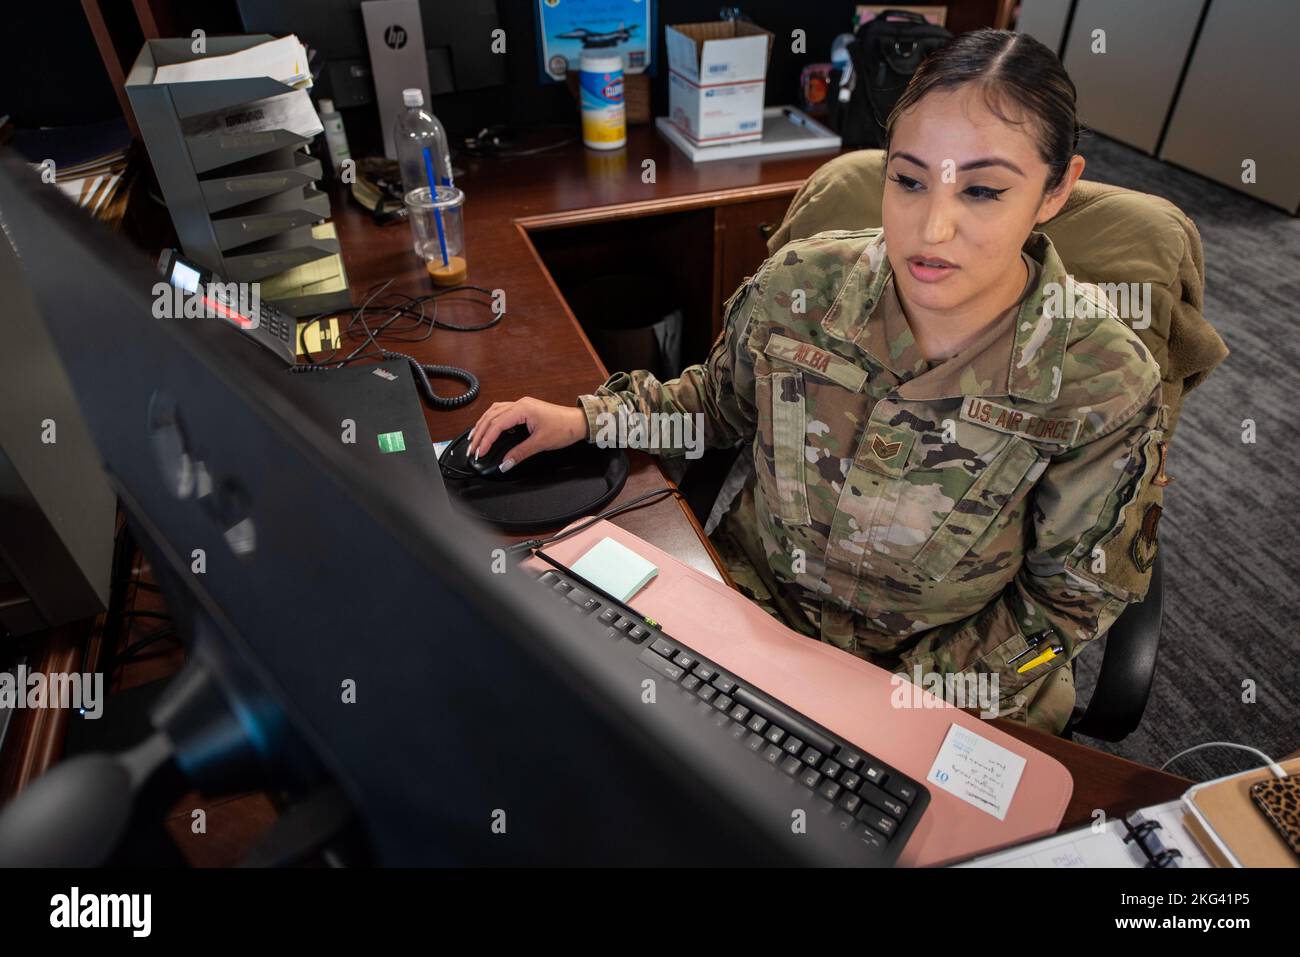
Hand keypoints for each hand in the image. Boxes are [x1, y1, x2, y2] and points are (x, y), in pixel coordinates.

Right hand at [467, 397, 588, 471]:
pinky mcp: (524, 410)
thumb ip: (520, 454)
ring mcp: (521, 405)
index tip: (479, 452)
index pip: (497, 424)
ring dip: (483, 425)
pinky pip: (501, 412)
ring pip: (494, 413)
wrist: (578, 422)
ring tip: (474, 439)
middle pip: (491, 417)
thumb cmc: (564, 428)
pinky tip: (488, 429)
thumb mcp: (540, 443)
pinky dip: (492, 421)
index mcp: (522, 409)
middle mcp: (519, 404)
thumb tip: (505, 464)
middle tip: (472, 449)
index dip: (486, 440)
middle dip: (479, 434)